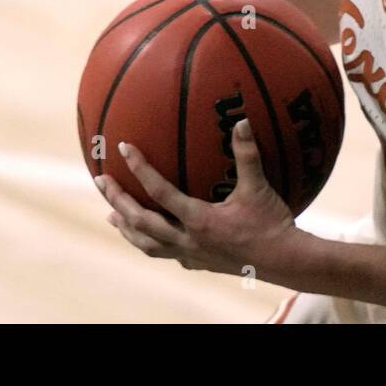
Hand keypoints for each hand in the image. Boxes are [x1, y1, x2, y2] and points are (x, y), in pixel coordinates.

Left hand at [95, 119, 301, 278]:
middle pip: (141, 222)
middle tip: (101, 181)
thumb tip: (242, 122)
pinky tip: (152, 237)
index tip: (123, 148)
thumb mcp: (259, 187)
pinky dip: (153, 244)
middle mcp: (188, 239)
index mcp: (198, 219)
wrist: (284, 262)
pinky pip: (168, 254)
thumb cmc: (271, 223)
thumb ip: (248, 155)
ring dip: (127, 229)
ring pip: (148, 245)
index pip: (159, 192)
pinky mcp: (200, 264)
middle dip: (117, 201)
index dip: (140, 168)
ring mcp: (192, 254)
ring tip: (112, 217)